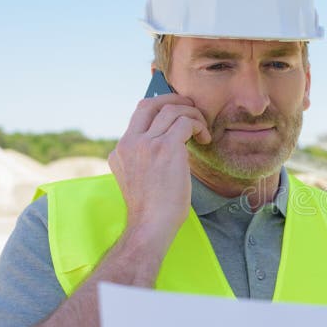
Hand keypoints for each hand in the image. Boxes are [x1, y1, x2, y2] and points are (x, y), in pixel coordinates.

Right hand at [108, 93, 210, 254]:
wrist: (151, 226)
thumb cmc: (153, 210)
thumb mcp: (140, 179)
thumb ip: (146, 160)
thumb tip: (172, 144)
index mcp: (120, 150)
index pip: (139, 115)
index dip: (161, 109)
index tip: (178, 114)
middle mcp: (129, 143)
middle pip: (150, 103)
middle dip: (174, 100)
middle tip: (192, 109)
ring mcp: (145, 143)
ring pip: (172, 110)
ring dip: (192, 115)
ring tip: (203, 130)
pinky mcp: (165, 147)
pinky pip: (185, 122)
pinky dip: (198, 125)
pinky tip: (205, 138)